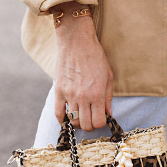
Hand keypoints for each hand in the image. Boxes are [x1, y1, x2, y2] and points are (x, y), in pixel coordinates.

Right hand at [53, 3, 113, 130]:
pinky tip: (67, 118)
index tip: (101, 117)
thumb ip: (108, 96)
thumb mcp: (108, 75)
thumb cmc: (95, 56)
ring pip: (73, 120)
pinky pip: (58, 113)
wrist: (77, 41)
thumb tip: (108, 112)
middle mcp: (83, 97)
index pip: (98, 122)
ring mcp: (69, 95)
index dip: (100, 123)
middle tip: (91, 117)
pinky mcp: (58, 90)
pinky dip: (62, 120)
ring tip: (81, 114)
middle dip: (90, 125)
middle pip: (85, 125)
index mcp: (97, 94)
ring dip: (78, 121)